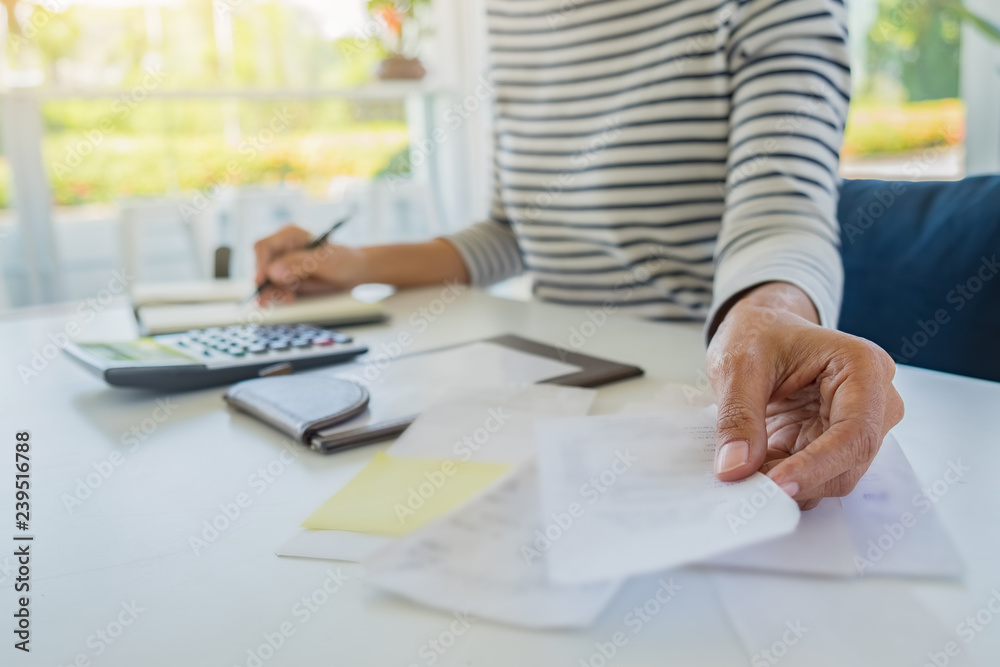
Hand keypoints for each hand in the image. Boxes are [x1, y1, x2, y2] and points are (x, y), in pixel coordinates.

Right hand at [253, 224, 367, 302]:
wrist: (356, 272)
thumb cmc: (344, 261)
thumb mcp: (325, 261)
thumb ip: (299, 264)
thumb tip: (274, 272)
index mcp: (289, 235)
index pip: (264, 247)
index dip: (260, 264)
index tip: (262, 281)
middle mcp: (283, 248)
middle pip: (262, 266)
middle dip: (266, 283)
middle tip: (274, 298)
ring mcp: (284, 264)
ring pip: (267, 280)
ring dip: (272, 292)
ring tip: (288, 299)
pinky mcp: (288, 279)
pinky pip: (275, 289)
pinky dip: (279, 296)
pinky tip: (288, 299)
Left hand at [708, 283, 903, 508]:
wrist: (762, 329)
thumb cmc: (759, 333)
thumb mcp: (738, 366)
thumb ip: (738, 417)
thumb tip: (735, 468)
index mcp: (862, 366)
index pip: (855, 432)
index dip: (818, 466)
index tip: (777, 485)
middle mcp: (875, 399)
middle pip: (851, 461)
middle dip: (800, 479)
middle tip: (747, 485)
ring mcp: (860, 424)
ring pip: (836, 476)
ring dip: (791, 482)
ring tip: (746, 469)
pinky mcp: (836, 441)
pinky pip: (817, 474)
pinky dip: (785, 477)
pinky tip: (756, 466)